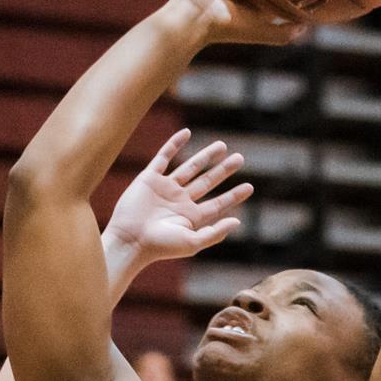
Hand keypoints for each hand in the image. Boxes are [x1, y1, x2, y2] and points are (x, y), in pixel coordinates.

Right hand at [103, 129, 253, 276]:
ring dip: (205, 156)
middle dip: (223, 171)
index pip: (217, 204)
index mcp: (191, 217)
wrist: (130, 240)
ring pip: (190, 168)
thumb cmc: (160, 246)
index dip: (233, 196)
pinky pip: (163, 157)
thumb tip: (237, 222)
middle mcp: (180, 201)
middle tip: (240, 159)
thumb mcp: (192, 243)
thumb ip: (215, 233)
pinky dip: (174, 144)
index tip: (249, 187)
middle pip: (207, 182)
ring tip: (222, 146)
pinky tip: (187, 133)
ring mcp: (165, 188)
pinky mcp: (149, 179)